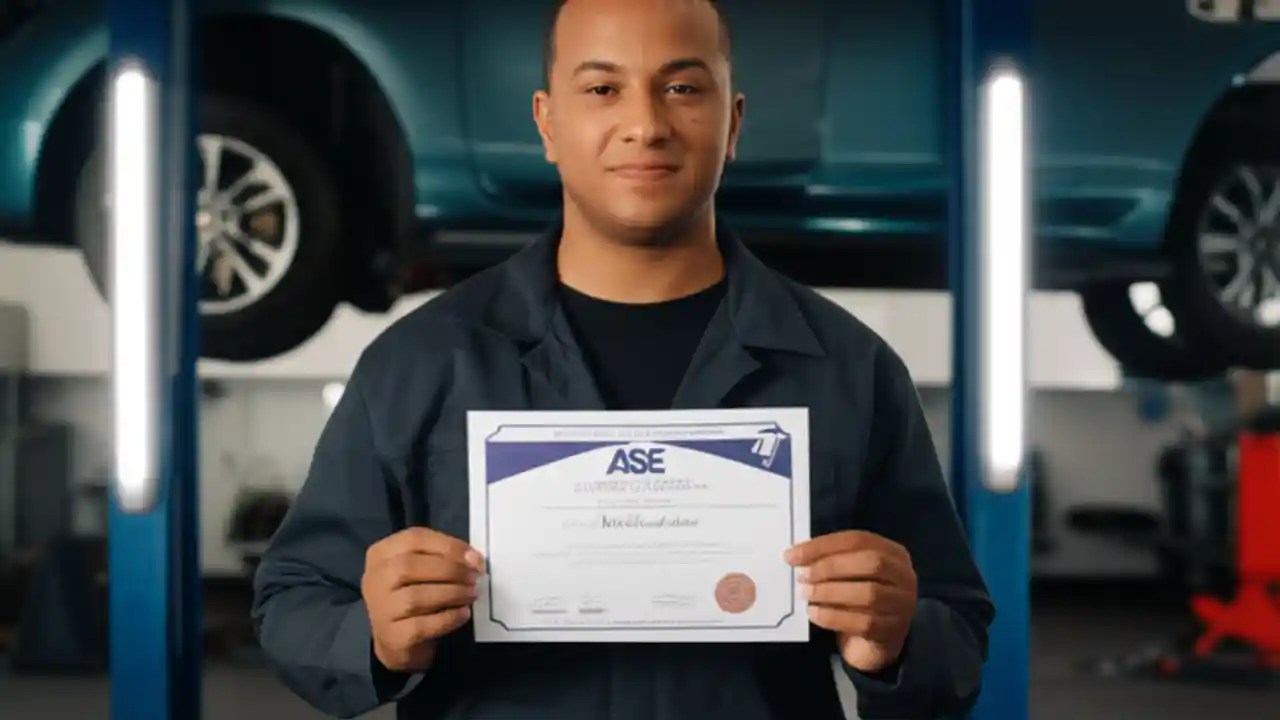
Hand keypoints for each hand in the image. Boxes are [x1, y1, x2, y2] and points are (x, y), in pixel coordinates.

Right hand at [361, 527, 485, 672]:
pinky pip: (421, 625)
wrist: (396, 640)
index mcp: (381, 553)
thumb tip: (473, 559)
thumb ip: (441, 557)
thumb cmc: (411, 595)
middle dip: (450, 570)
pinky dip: (448, 618)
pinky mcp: (391, 635)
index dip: (448, 546)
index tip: (474, 557)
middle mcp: (374, 579)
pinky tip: (464, 614)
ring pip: (415, 596)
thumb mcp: (420, 569)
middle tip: (475, 577)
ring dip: (452, 593)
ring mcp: (379, 608)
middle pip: (410, 565)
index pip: (413, 539)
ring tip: (472, 594)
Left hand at [785, 530, 916, 672]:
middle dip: (831, 567)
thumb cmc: (857, 600)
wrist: (875, 644)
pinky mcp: (893, 631)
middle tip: (802, 576)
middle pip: (871, 562)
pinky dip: (833, 616)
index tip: (792, 555)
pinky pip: (863, 622)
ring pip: (868, 594)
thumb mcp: (849, 575)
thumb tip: (796, 555)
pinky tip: (814, 613)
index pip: (858, 540)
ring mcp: (902, 605)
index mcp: (893, 553)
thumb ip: (832, 561)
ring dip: (831, 592)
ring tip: (807, 594)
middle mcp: (904, 576)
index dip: (823, 545)